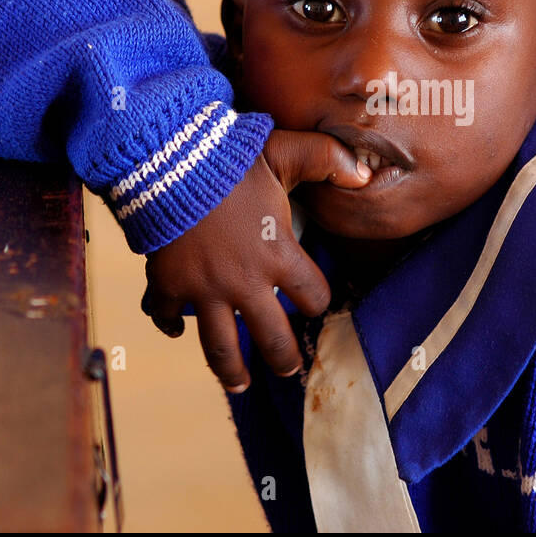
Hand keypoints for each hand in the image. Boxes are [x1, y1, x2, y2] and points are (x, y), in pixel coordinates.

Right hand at [140, 130, 369, 391]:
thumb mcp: (286, 151)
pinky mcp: (168, 284)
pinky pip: (168, 316)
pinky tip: (177, 329)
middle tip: (289, 368)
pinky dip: (170, 325)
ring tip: (241, 384)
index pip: (313, 295)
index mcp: (279, 255)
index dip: (319, 301)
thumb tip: (367, 174)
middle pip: (272, 339)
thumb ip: (329, 159)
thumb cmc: (231, 158)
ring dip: (232, 372)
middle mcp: (245, 283)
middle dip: (283, 359)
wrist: (168, 159)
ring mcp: (204, 289)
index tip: (316, 303)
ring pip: (221, 349)